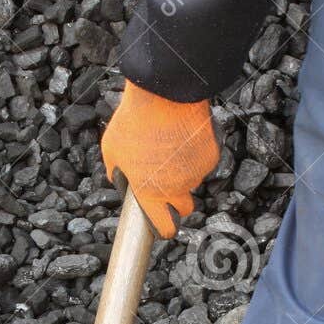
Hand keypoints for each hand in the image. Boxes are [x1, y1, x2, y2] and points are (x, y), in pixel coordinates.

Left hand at [101, 80, 218, 237]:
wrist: (164, 94)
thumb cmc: (134, 121)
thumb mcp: (111, 150)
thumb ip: (116, 173)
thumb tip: (121, 181)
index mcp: (150, 192)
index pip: (164, 227)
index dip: (163, 228)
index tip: (162, 225)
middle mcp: (177, 188)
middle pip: (184, 208)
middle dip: (177, 201)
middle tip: (166, 181)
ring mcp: (196, 173)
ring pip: (193, 180)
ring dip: (184, 171)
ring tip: (170, 145)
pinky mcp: (211, 155)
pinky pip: (203, 160)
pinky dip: (196, 153)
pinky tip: (183, 135)